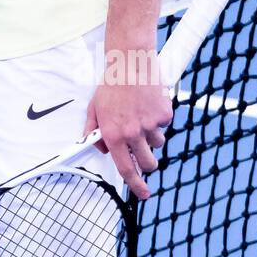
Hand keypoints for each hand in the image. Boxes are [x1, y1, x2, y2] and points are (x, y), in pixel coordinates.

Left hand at [84, 65, 172, 202]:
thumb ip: (93, 130)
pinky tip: (148, 104)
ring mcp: (150, 125)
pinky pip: (163, 126)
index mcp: (113, 134)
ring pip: (157, 143)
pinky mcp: (163, 115)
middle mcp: (132, 133)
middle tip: (144, 153)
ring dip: (151, 136)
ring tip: (141, 115)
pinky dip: (158, 119)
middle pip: (148, 163)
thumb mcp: (94, 108)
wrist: (130, 62)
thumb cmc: (111, 84)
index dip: (135, 185)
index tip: (143, 194)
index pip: (126, 168)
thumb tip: (96, 146)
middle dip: (148, 163)